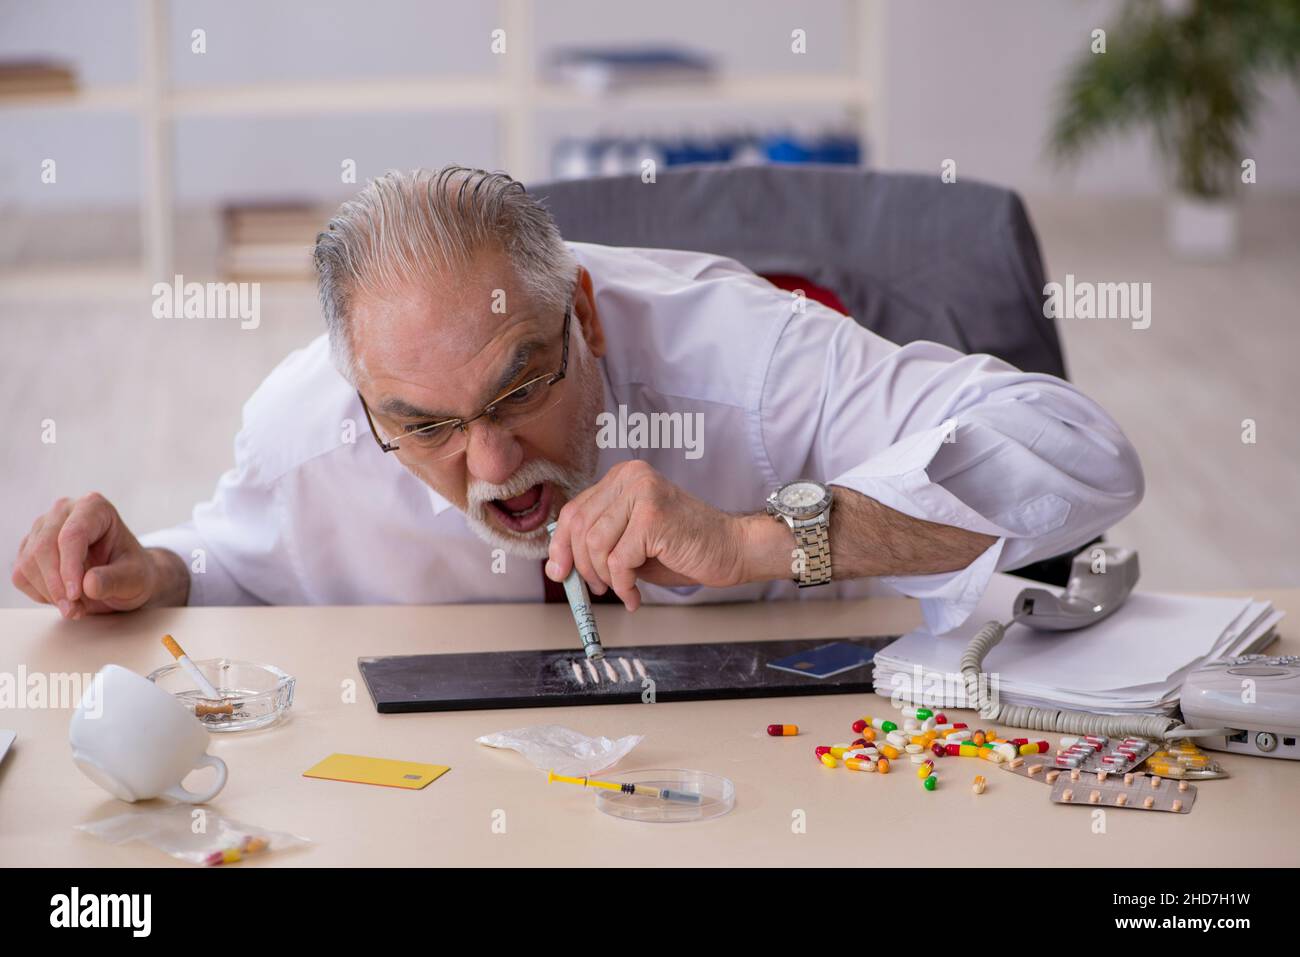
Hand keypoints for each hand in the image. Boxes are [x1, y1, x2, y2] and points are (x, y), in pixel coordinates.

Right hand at [10, 493, 183, 617]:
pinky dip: (41, 594)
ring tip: (77, 608)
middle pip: (44, 548)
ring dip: (50, 593)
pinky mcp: (29, 549)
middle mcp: (64, 512)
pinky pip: (22, 575)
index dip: (69, 568)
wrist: (124, 577)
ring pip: (29, 563)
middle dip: (57, 585)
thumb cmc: (132, 571)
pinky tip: (64, 599)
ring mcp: (42, 529)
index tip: (76, 595)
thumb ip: (115, 580)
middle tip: (75, 610)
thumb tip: (88, 585)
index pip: (72, 535)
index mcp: (94, 507)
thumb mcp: (135, 578)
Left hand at [545, 460, 754, 610]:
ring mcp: (642, 493)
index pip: (575, 511)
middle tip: (595, 589)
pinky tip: (635, 595)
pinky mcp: (653, 517)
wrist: (731, 549)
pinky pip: (619, 561)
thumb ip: (598, 542)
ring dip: (606, 578)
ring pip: (595, 545)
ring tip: (623, 590)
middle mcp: (630, 477)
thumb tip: (557, 566)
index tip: (559, 572)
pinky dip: (623, 587)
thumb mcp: (631, 540)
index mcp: (622, 477)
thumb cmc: (683, 547)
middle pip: (579, 527)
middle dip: (581, 566)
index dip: (561, 546)